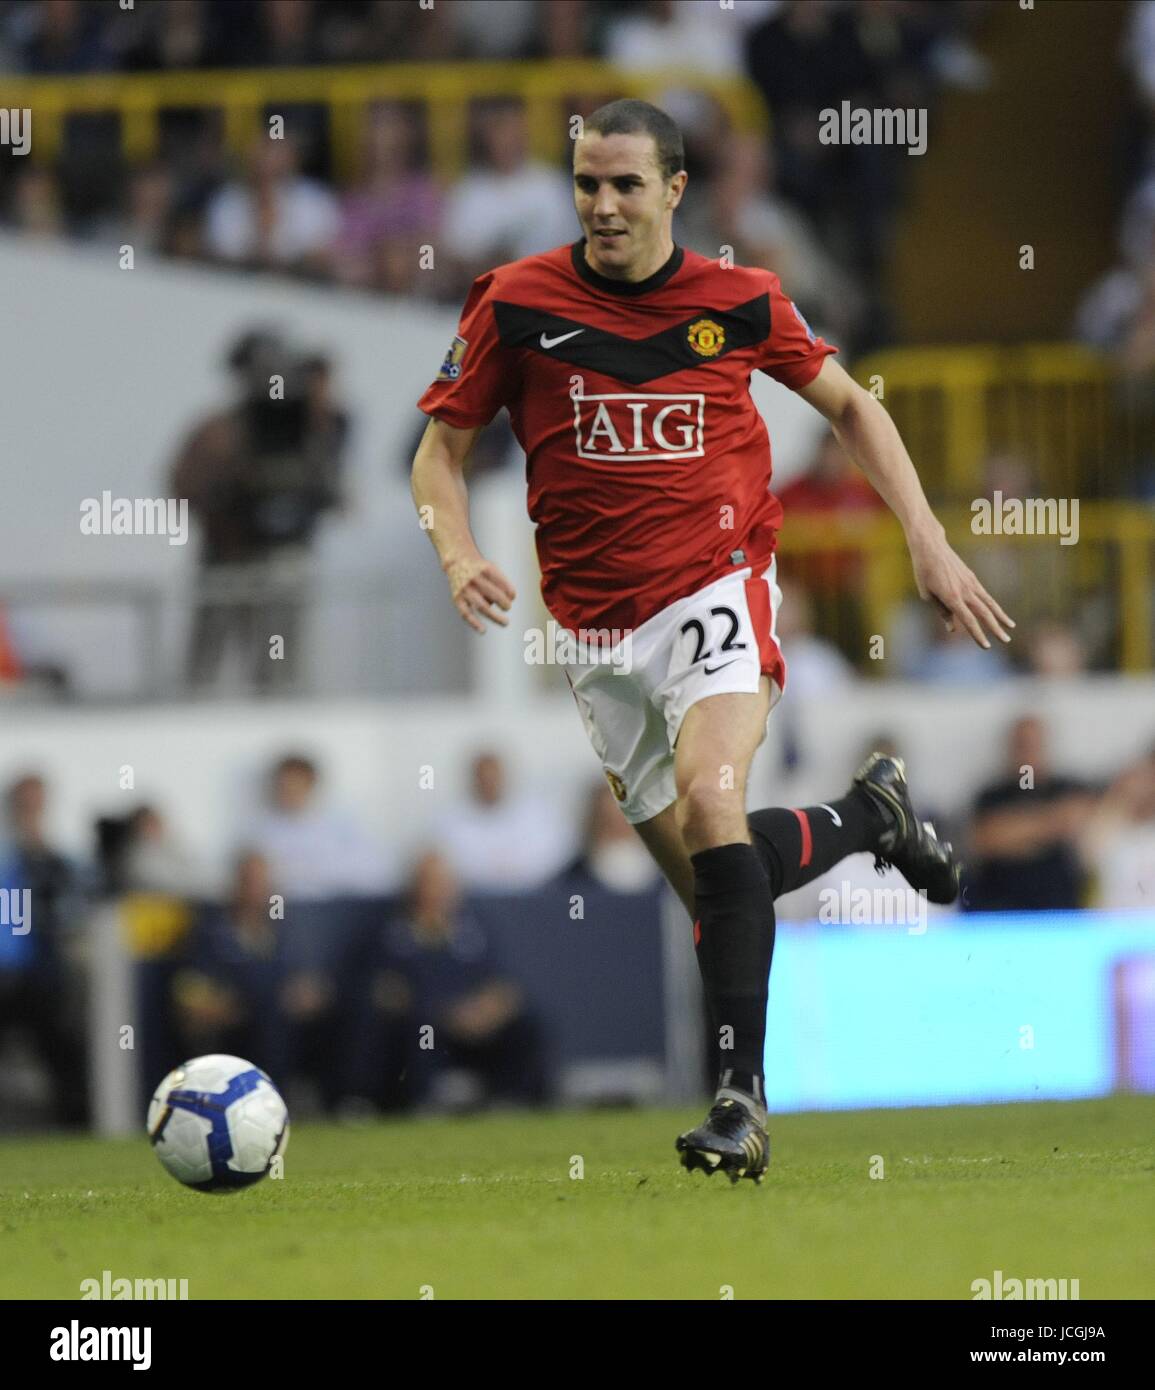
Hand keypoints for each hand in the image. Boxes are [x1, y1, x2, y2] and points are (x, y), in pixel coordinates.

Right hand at [444, 552, 515, 633]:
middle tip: (507, 607)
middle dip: (504, 603)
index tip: (512, 597)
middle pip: (493, 594)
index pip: (501, 582)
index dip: (509, 591)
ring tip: (505, 622)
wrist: (457, 561)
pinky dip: (474, 623)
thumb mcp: (492, 568)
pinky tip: (483, 630)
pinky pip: (466, 613)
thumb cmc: (480, 568)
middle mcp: (475, 579)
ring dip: (495, 616)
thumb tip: (511, 599)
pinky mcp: (457, 599)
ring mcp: (465, 590)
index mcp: (485, 569)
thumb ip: (502, 582)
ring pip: (482, 606)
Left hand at [909, 528, 1014, 648]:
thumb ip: (942, 612)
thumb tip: (952, 629)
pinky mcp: (972, 578)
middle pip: (984, 613)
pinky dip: (993, 605)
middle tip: (1006, 641)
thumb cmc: (924, 571)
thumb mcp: (927, 594)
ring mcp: (970, 583)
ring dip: (1001, 617)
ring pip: (989, 603)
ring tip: (1011, 627)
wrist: (931, 547)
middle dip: (996, 628)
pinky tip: (997, 612)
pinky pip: (985, 595)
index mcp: (952, 597)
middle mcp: (965, 591)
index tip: (986, 646)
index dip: (978, 635)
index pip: (969, 620)